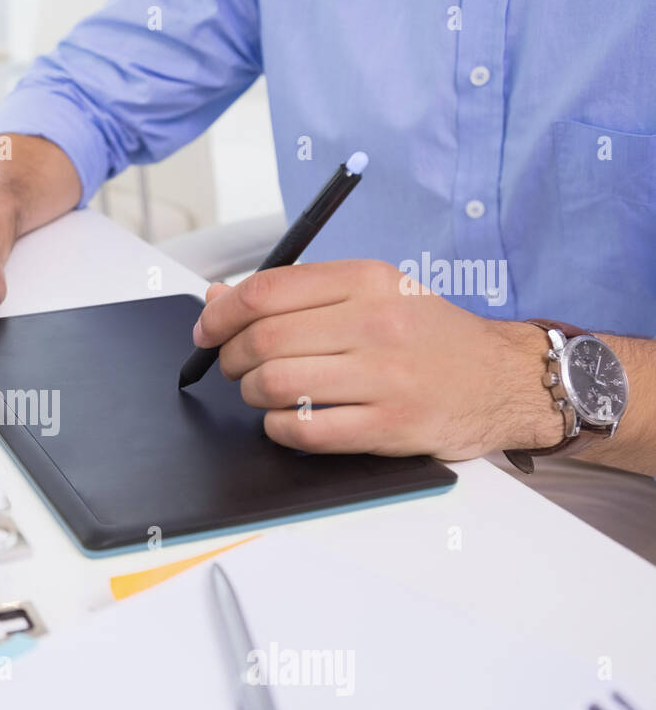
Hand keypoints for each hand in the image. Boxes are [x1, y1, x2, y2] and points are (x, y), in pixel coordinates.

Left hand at [192, 260, 563, 459]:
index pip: (265, 291)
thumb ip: (296, 293)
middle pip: (262, 340)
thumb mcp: (372, 293)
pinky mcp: (387, 426)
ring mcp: (383, 377)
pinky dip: (279, 428)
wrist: (504, 378)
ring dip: (253, 394)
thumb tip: (217, 300)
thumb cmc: (427, 336)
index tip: (205, 331)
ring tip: (266, 393)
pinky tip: (288, 420)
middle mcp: (374, 323)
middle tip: (234, 367)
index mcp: (366, 280)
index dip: (220, 315)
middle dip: (231, 359)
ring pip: (275, 385)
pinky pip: (303, 430)